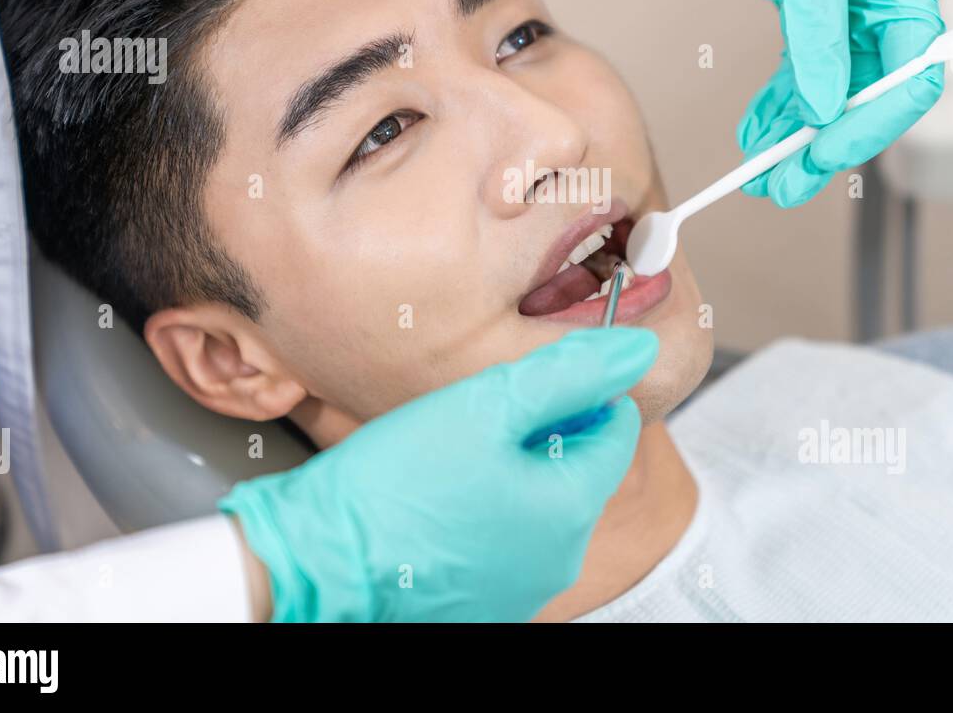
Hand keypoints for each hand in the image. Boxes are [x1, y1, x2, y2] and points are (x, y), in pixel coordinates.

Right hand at [219, 327, 655, 621]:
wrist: (316, 559)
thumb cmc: (395, 483)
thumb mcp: (487, 404)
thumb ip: (568, 374)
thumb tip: (636, 350)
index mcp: (571, 510)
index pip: (617, 429)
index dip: (581, 390)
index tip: (534, 376)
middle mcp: (558, 560)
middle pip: (577, 468)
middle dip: (544, 430)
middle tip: (484, 409)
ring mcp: (520, 588)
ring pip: (539, 504)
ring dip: (513, 469)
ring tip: (455, 450)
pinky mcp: (482, 602)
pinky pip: (504, 540)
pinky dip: (487, 509)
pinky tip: (441, 492)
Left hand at [691, 0, 944, 206]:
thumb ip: (818, 45)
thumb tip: (821, 113)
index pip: (909, 82)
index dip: (869, 125)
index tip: (822, 152)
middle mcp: (888, 14)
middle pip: (869, 100)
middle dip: (824, 146)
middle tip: (781, 185)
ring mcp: (851, 22)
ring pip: (832, 97)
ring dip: (795, 137)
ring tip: (758, 174)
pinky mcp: (815, 23)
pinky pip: (804, 79)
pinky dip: (779, 107)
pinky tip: (754, 133)